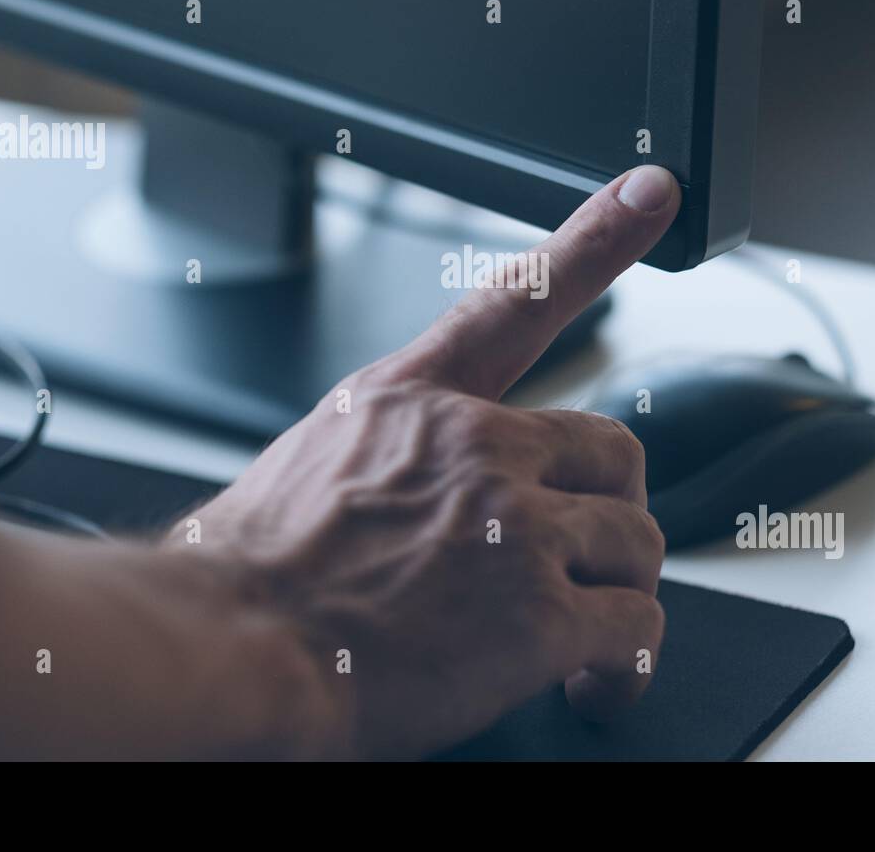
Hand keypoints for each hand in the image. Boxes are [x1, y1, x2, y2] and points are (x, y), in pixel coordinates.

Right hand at [181, 164, 680, 758]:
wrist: (224, 649)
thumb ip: (398, 456)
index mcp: (420, 402)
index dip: (596, 237)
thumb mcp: (316, 461)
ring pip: (635, 544)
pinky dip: (629, 665)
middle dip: (609, 511)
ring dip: (620, 594)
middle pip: (614, 452)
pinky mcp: (538, 614)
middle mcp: (479, 446)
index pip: (521, 298)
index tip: (650, 191)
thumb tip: (433, 492)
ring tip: (586, 642)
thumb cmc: (248, 571)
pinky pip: (634, 628)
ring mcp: (514, 526)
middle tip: (586, 557)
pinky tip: (594, 684)